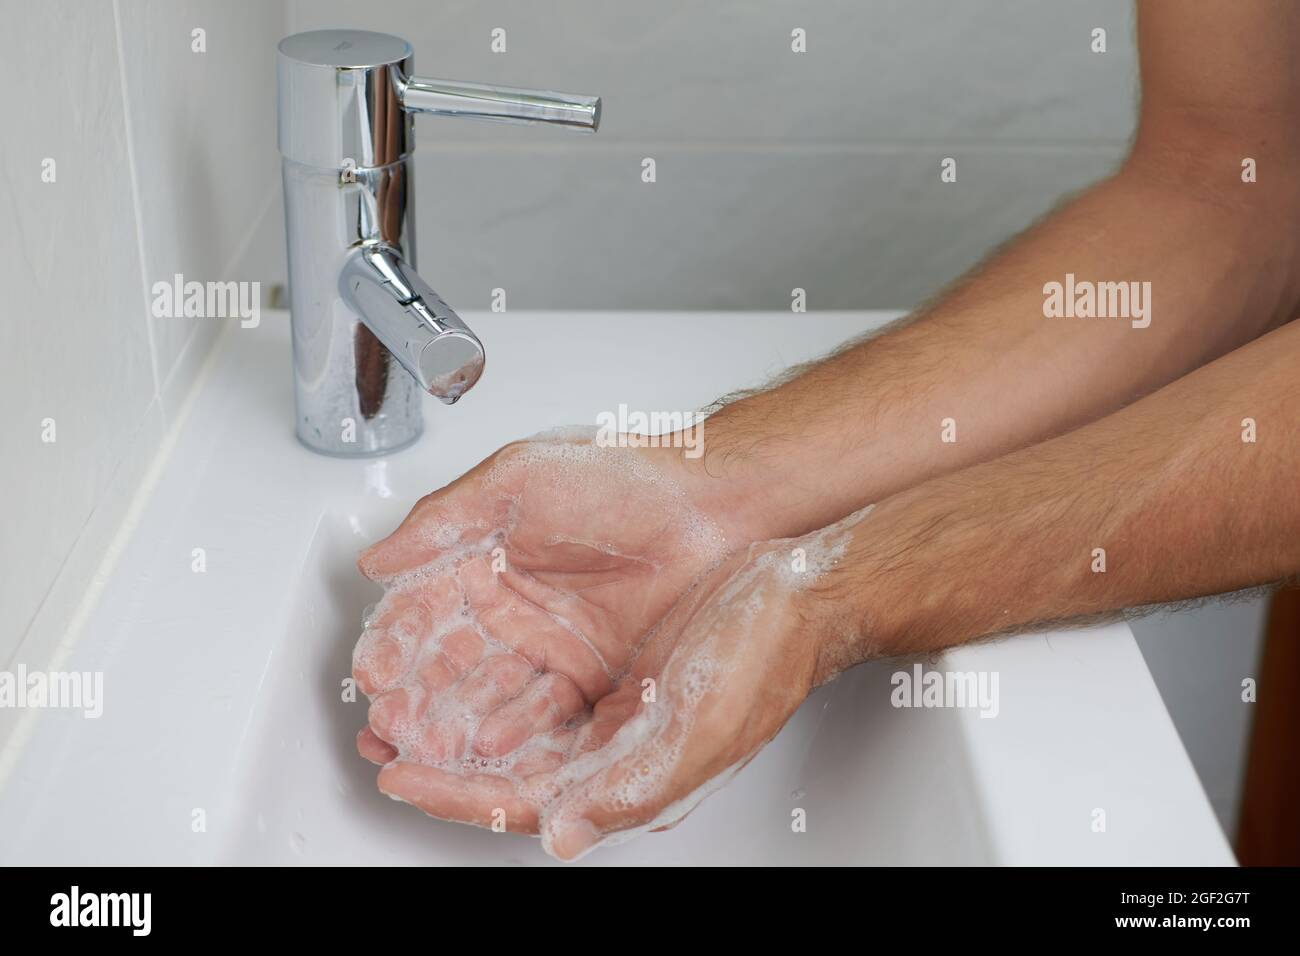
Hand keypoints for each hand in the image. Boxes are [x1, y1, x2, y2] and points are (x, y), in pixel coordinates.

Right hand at [351, 433, 745, 803]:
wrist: (711, 505)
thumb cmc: (621, 477)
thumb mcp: (517, 480)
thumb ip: (444, 520)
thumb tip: (377, 558)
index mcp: (482, 557)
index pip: (422, 608)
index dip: (395, 641)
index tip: (377, 670)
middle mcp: (510, 606)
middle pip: (448, 661)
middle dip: (415, 696)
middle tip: (389, 723)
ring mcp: (548, 644)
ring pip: (488, 694)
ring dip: (454, 723)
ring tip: (425, 745)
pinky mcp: (590, 676)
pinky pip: (544, 712)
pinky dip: (513, 731)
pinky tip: (485, 744)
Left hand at [370, 533, 840, 859]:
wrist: (795, 585)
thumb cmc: (766, 656)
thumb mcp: (701, 732)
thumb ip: (630, 790)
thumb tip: (564, 835)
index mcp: (630, 774)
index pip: (522, 798)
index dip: (454, 790)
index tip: (396, 771)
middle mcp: (613, 743)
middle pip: (507, 763)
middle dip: (441, 753)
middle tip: (381, 734)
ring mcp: (611, 700)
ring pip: (515, 717)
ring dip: (459, 710)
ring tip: (405, 697)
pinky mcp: (612, 657)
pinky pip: (536, 672)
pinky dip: (494, 668)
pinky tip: (465, 654)